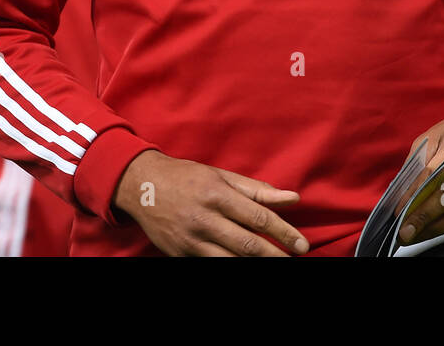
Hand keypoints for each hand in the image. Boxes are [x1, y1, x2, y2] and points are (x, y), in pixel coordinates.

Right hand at [113, 150, 309, 255]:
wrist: (142, 187)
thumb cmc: (187, 177)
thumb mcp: (222, 176)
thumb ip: (257, 190)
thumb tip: (293, 198)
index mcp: (217, 194)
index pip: (258, 217)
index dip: (283, 233)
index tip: (301, 244)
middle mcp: (204, 219)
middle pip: (247, 244)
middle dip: (275, 255)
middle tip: (296, 258)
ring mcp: (191, 240)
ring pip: (230, 260)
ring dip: (255, 265)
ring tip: (275, 264)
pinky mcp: (180, 254)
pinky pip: (212, 265)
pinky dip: (231, 267)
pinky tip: (247, 266)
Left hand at [397, 113, 443, 245]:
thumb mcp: (433, 137)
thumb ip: (419, 161)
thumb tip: (404, 193)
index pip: (435, 171)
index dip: (416, 192)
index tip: (400, 209)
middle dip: (424, 216)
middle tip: (404, 231)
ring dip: (435, 228)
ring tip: (414, 235)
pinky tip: (431, 230)